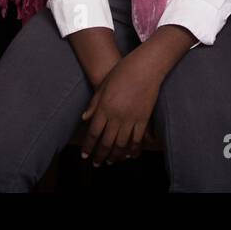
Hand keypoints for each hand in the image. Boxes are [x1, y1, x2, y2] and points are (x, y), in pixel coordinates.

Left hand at [80, 50, 163, 166]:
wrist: (145, 66)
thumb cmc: (122, 72)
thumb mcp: (103, 85)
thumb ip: (94, 104)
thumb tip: (84, 119)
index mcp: (104, 107)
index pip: (93, 133)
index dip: (88, 146)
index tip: (85, 155)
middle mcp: (116, 116)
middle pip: (106, 142)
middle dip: (100, 155)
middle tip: (96, 163)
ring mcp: (131, 118)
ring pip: (121, 144)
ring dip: (115, 156)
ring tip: (111, 162)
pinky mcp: (144, 118)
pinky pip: (137, 139)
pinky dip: (132, 149)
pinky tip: (128, 155)